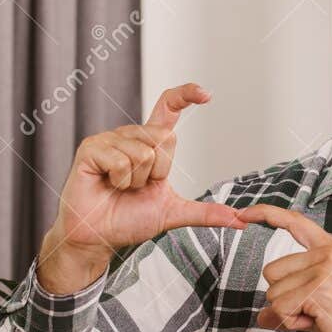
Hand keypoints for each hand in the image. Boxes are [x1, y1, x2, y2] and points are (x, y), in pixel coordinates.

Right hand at [37, 84, 246, 293]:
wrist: (99, 237)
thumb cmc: (128, 220)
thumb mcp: (173, 214)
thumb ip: (205, 213)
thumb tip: (241, 220)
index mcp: (150, 144)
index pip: (168, 108)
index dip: (186, 95)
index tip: (206, 95)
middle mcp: (130, 136)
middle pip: (164, 138)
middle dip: (157, 172)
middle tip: (138, 187)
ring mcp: (109, 140)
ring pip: (144, 152)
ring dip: (136, 181)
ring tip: (121, 188)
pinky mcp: (91, 149)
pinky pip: (121, 160)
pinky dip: (119, 181)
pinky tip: (107, 185)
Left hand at [240, 204, 331, 331]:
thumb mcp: (321, 305)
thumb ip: (291, 302)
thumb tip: (261, 315)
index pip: (294, 222)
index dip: (266, 214)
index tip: (243, 213)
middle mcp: (329, 255)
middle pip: (271, 271)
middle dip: (283, 298)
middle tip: (315, 312)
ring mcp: (324, 271)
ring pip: (272, 293)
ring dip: (288, 313)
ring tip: (320, 319)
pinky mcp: (318, 291)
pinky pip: (280, 309)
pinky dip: (291, 324)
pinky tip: (318, 325)